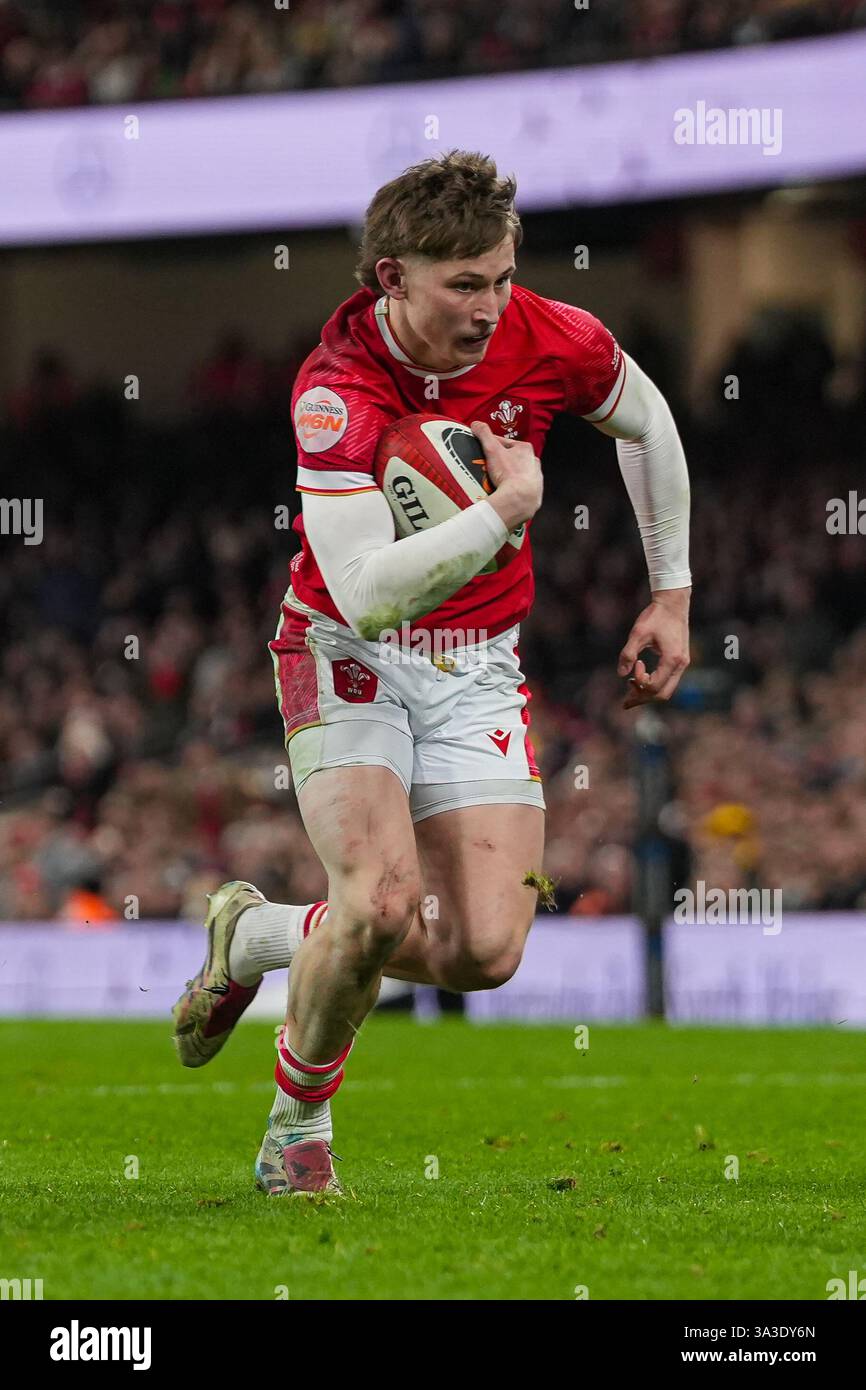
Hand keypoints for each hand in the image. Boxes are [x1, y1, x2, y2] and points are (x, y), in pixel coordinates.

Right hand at [470, 420, 542, 529]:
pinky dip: (513, 489)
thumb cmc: (508, 473)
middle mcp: (533, 462)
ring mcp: (535, 478)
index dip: (492, 445)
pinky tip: (505, 491)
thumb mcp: (492, 449)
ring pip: (518, 473)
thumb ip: (484, 434)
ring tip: (495, 481)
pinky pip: (520, 488)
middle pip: (512, 459)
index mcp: (525, 449)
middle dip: (501, 462)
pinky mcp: (533, 493)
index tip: (484, 450)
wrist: (519, 499)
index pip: (505, 443)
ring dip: (508, 476)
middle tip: (489, 467)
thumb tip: (477, 424)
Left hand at [618, 589, 690, 709]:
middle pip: (662, 694)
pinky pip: (667, 680)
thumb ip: (628, 654)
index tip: (635, 663)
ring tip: (629, 690)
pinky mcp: (680, 660)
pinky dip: (654, 684)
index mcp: (672, 659)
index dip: (640, 681)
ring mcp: (682, 663)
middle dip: (643, 698)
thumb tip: (620, 674)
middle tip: (624, 701)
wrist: (673, 603)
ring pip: (666, 689)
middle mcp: (680, 665)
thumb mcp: (638, 633)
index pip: (655, 685)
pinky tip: (639, 679)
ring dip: (648, 692)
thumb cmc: (656, 616)